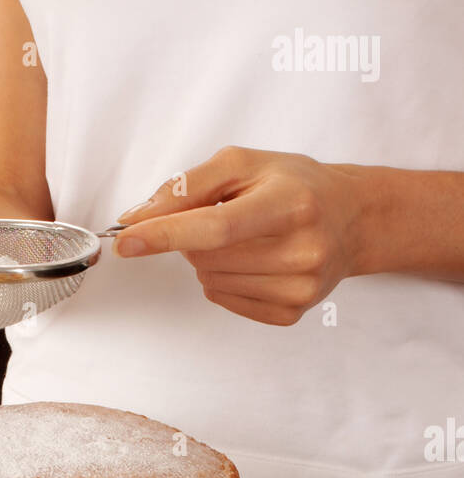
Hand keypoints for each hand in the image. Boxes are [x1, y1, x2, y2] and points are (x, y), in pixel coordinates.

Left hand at [115, 147, 366, 325]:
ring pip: (210, 279)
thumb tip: (136, 219)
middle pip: (205, 256)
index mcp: (291, 203)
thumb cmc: (294, 185)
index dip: (166, 234)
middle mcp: (302, 249)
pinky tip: (253, 260)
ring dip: (208, 259)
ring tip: (244, 238)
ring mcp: (299, 288)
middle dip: (193, 237)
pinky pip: (223, 300)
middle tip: (222, 217)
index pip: (216, 227)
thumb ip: (187, 186)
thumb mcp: (244, 164)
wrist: (351, 219)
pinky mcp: (292, 313)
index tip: (126, 241)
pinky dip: (223, 279)